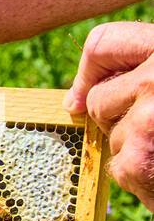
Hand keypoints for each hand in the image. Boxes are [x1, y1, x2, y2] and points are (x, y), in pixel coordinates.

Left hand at [65, 21, 153, 209]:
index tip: (83, 95)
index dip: (89, 71)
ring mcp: (149, 117)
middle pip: (98, 98)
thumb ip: (142, 75)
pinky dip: (143, 176)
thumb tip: (73, 101)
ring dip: (136, 149)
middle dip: (118, 119)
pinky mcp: (140, 155)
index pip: (102, 43)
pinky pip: (120, 167)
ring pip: (111, 136)